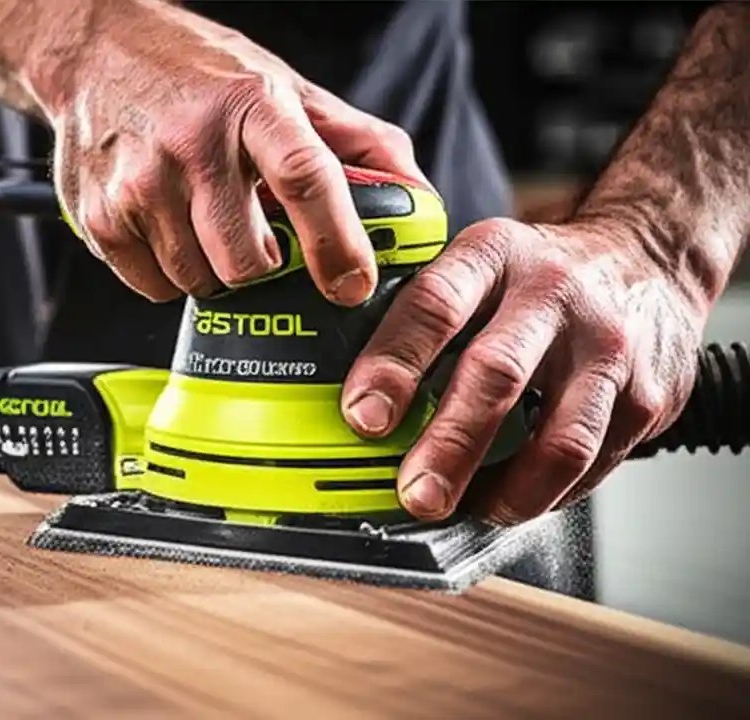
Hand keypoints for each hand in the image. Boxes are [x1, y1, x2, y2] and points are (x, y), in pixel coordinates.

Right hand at [34, 4, 428, 304]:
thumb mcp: (284, 89)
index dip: (337, 243)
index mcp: (252, 104)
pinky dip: (169, 274)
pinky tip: (167, 229)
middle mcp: (191, 141)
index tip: (352, 284)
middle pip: (249, 258)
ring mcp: (139, 182)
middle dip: (266, 268)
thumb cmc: (199, 75)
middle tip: (260, 242)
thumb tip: (416, 198)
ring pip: (200, 282)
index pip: (306, 178)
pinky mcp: (98, 216)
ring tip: (206, 225)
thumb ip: (356, 143)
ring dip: (214, 271)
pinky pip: (153, 287)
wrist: (95, 53)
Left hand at [340, 217, 707, 524]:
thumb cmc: (540, 277)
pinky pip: (592, 465)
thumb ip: (422, 314)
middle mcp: (554, 296)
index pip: (434, 305)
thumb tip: (353, 393)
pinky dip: (549, 495)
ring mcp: (607, 348)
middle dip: (447, 446)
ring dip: (506, 491)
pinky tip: (516, 499)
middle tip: (415, 493)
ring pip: (558, 439)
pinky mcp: (647, 397)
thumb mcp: (480, 263)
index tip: (362, 417)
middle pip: (494, 376)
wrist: (650, 260)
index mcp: (494, 255)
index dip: (393, 365)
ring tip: (468, 511)